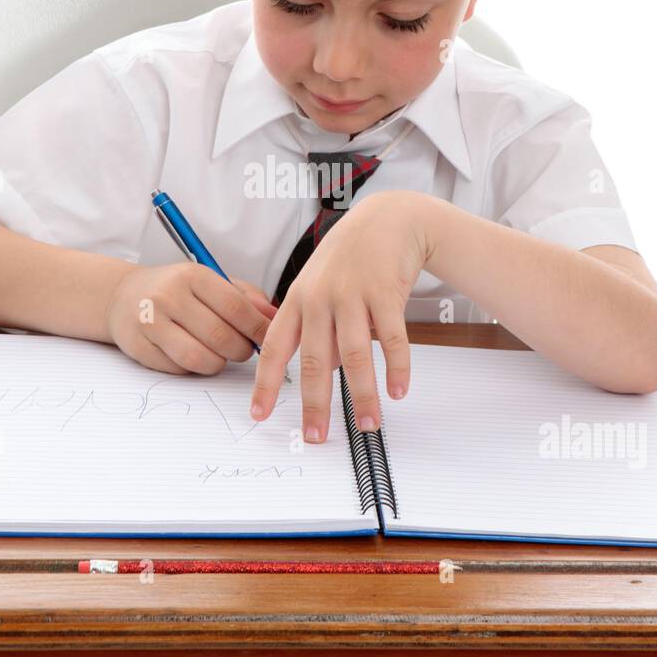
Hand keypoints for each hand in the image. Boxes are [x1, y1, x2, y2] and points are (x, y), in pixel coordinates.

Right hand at [106, 262, 276, 372]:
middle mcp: (169, 297)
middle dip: (242, 350)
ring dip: (220, 363)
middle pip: (221, 336)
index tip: (269, 338)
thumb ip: (245, 296)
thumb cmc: (174, 290)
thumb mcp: (209, 281)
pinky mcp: (139, 348)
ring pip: (201, 358)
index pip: (236, 307)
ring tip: (222, 355)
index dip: (259, 328)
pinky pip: (180, 369)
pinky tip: (195, 356)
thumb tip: (274, 315)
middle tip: (245, 350)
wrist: (122, 296)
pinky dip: (195, 368)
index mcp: (192, 276)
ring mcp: (151, 323)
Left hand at [249, 190, 430, 442]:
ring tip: (368, 424)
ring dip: (362, 395)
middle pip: (316, 361)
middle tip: (316, 436)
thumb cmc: (348, 258)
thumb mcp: (318, 286)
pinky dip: (397, 368)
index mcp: (297, 300)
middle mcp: (320, 298)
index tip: (258, 415)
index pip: (274, 348)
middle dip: (316, 404)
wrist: (387, 219)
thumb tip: (323, 372)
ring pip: (355, 356)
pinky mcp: (385, 293)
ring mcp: (353, 295)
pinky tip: (398, 391)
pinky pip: (392, 339)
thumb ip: (315, 329)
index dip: (265, 384)